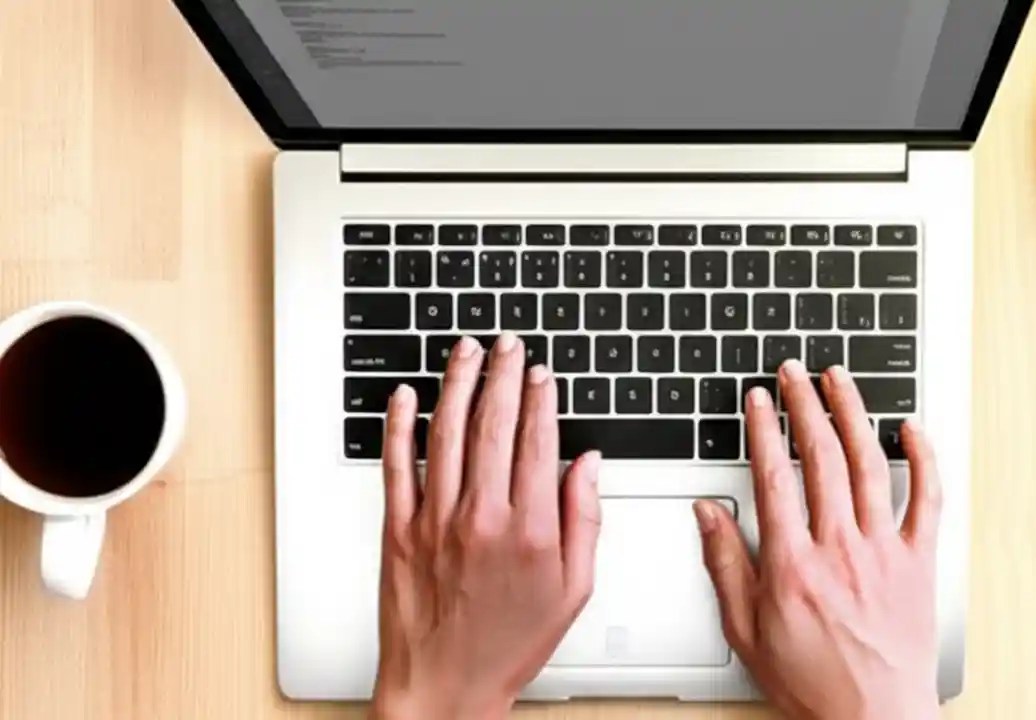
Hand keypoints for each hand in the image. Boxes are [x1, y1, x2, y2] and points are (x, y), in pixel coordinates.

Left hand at [372, 334, 601, 719]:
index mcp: (531, 531)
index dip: (539, 398)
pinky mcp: (399, 531)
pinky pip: (397, 467)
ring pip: (446, 434)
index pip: (537, 442)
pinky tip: (407, 396)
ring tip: (466, 351)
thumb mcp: (573, 591)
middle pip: (492, 426)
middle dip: (502, 375)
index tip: (540, 372)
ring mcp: (436, 522)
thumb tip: (587, 465)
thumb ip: (585, 521)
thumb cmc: (508, 644)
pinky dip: (399, 427)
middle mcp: (483, 519)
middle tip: (507, 345)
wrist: (444, 688)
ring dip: (457, 384)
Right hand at [695, 360, 942, 719]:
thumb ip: (726, 565)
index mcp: (792, 564)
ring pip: (868, 463)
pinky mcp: (918, 561)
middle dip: (804, 404)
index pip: (774, 476)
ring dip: (851, 413)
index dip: (763, 428)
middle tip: (792, 373)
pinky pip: (926, 498)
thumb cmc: (811, 683)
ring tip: (838, 379)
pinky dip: (922, 458)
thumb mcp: (746, 631)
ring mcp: (883, 551)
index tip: (757, 399)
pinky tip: (911, 428)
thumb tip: (709, 513)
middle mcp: (840, 548)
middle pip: (821, 456)